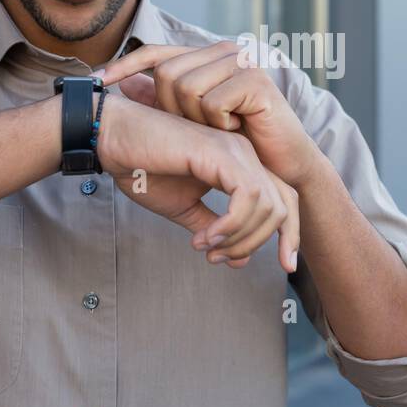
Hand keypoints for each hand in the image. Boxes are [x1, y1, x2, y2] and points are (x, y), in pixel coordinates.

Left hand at [95, 41, 324, 189]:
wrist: (283, 169)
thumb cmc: (240, 147)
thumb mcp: (193, 125)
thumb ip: (163, 102)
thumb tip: (123, 84)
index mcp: (208, 58)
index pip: (157, 53)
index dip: (127, 64)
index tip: (98, 80)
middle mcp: (225, 52)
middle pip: (167, 72)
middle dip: (171, 107)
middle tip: (195, 127)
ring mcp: (242, 62)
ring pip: (186, 86)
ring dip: (197, 118)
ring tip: (220, 128)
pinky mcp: (255, 79)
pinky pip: (212, 101)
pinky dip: (217, 122)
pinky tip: (236, 127)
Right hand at [95, 93, 298, 271]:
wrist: (114, 139)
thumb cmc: (145, 169)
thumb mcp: (185, 209)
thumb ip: (216, 230)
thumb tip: (242, 260)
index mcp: (241, 165)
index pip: (285, 201)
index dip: (291, 235)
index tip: (284, 267)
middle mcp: (246, 155)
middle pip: (285, 207)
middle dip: (262, 243)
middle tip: (222, 259)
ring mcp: (236, 151)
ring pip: (268, 207)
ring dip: (239, 238)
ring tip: (206, 247)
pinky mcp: (221, 154)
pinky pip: (248, 198)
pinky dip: (230, 225)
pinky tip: (204, 236)